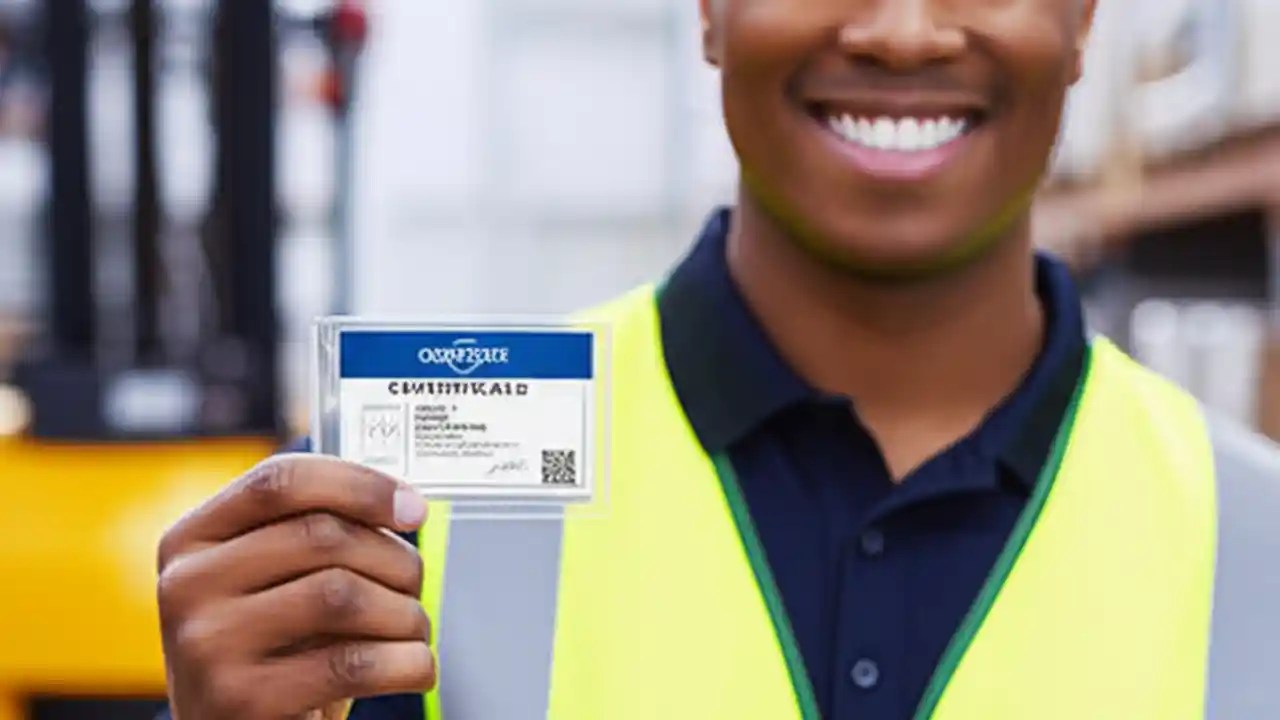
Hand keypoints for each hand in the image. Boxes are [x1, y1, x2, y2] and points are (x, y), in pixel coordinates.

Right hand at [157, 454, 433, 718]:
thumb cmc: (270, 651)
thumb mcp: (271, 583)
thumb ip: (315, 535)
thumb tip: (405, 506)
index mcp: (193, 538)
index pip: (281, 480)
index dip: (360, 485)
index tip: (413, 508)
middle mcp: (187, 586)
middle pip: (321, 535)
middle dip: (394, 557)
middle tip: (417, 582)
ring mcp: (208, 645)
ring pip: (341, 594)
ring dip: (404, 611)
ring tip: (415, 630)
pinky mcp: (243, 702)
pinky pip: (351, 663)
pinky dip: (405, 661)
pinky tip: (414, 666)